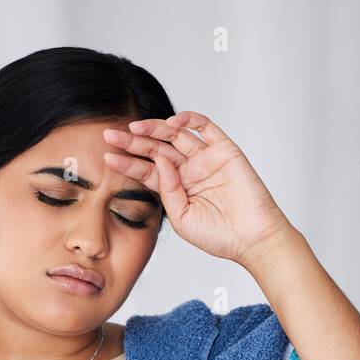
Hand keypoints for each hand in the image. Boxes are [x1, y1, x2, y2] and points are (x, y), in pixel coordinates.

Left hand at [102, 110, 293, 266]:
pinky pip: (205, 126)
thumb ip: (167, 190)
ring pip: (176, 136)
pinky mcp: (224, 150)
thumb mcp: (181, 218)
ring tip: (134, 127)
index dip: (127, 163)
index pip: (147, 170)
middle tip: (111, 135)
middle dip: (134, 142)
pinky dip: (188, 120)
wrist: (252, 238)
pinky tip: (171, 123)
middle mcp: (189, 171)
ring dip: (154, 128)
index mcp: (176, 189)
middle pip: (156, 149)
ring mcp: (206, 159)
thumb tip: (159, 160)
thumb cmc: (218, 235)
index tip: (107, 157)